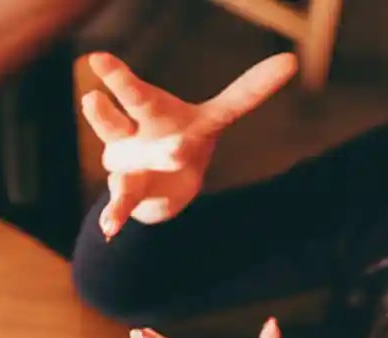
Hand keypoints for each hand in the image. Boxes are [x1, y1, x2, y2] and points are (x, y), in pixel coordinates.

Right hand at [80, 52, 296, 236]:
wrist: (156, 185)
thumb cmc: (182, 139)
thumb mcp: (215, 117)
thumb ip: (247, 91)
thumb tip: (291, 59)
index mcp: (154, 109)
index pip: (139, 89)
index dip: (117, 75)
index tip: (95, 57)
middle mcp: (136, 129)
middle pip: (128, 105)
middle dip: (116, 86)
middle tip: (96, 73)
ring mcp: (128, 160)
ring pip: (118, 151)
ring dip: (114, 154)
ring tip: (109, 157)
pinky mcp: (130, 192)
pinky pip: (122, 203)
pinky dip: (115, 216)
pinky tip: (110, 230)